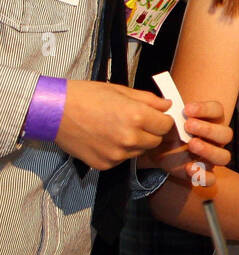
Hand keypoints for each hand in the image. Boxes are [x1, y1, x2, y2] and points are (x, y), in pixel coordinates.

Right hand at [56, 81, 172, 169]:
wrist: (53, 111)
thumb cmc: (85, 96)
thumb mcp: (120, 90)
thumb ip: (148, 99)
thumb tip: (167, 105)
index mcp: (136, 116)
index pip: (166, 125)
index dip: (162, 119)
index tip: (156, 117)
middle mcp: (129, 138)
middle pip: (156, 140)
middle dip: (151, 131)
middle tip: (135, 122)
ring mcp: (117, 154)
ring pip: (140, 151)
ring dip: (136, 142)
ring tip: (117, 128)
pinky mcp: (105, 164)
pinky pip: (122, 159)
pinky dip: (119, 151)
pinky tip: (105, 138)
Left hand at [142, 99, 234, 176]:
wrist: (155, 149)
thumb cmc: (165, 130)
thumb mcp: (164, 120)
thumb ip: (169, 115)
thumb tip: (170, 110)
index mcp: (209, 120)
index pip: (217, 111)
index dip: (206, 109)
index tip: (187, 109)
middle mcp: (214, 139)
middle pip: (225, 134)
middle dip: (208, 129)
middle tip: (189, 125)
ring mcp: (210, 157)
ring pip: (223, 156)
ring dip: (209, 150)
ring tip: (191, 145)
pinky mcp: (201, 173)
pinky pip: (211, 179)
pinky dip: (203, 175)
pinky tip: (189, 168)